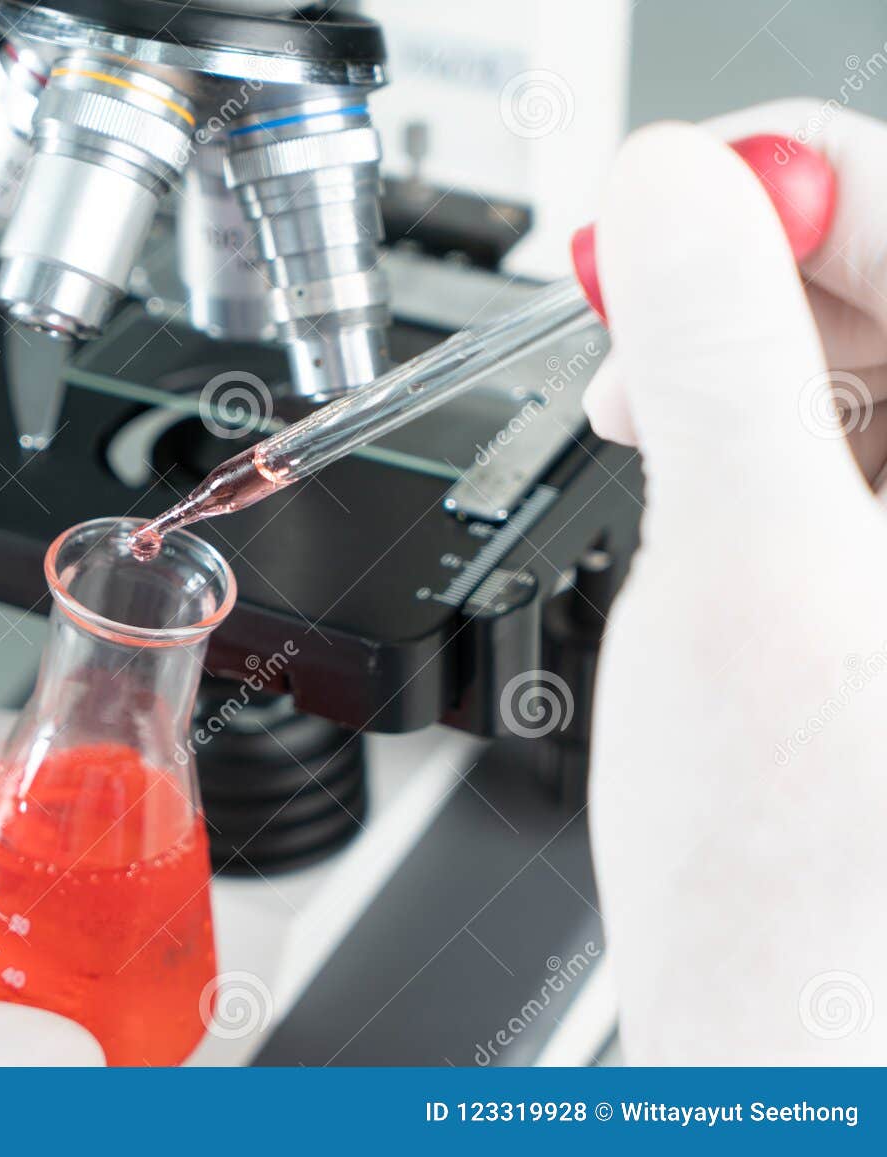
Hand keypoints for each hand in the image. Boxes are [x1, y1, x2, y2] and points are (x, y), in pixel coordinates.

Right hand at [583, 103, 886, 1061]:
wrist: (796, 1024)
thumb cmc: (801, 868)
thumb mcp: (747, 569)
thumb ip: (713, 351)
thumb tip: (669, 187)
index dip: (781, 185)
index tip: (656, 207)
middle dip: (746, 276)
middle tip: (631, 323)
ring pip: (858, 349)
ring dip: (732, 355)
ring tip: (645, 416)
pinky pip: (840, 433)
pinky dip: (747, 426)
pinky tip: (691, 471)